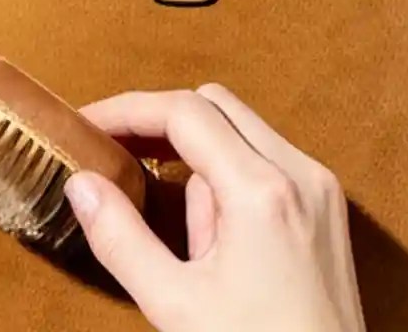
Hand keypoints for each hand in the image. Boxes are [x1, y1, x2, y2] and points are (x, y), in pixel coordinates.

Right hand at [65, 85, 366, 331]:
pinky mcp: (326, 209)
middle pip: (216, 104)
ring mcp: (320, 189)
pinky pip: (267, 160)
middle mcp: (301, 175)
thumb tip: (82, 184)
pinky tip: (210, 230)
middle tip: (112, 148)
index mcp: (262, 192)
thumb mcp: (174, 304)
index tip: (86, 123)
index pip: (184, 112)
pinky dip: (227, 172)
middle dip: (159, 121)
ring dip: (195, 150)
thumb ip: (120, 239)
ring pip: (243, 128)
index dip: (127, 109)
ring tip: (172, 220)